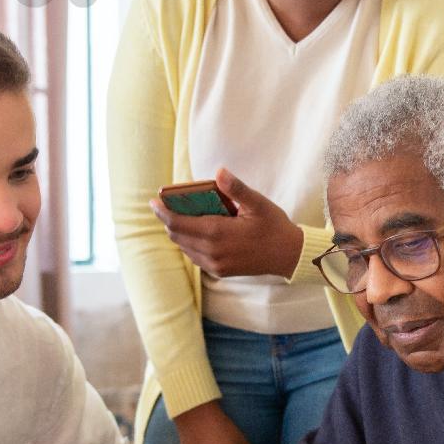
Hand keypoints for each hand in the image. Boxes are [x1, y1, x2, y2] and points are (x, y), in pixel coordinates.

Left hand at [150, 168, 303, 277]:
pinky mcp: (220, 271)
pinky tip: (196, 232)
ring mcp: (215, 264)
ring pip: (184, 247)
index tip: (154, 201)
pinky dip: (189, 243)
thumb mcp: (259, 203)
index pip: (178, 223)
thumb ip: (236, 188)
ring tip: (179, 216)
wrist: (290, 256)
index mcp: (218, 233)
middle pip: (177, 236)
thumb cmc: (275, 226)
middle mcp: (212, 252)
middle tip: (164, 205)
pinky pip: (195, 257)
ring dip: (178, 232)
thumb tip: (219, 172)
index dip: (163, 212)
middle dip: (167, 220)